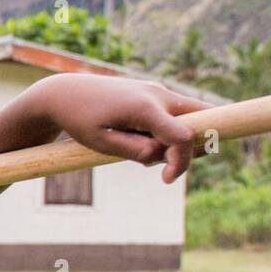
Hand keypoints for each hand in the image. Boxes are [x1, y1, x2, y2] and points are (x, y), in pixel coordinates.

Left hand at [31, 73, 211, 183]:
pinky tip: (141, 141)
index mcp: (145, 107)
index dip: (182, 162)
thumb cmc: (80, 119)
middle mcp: (158, 94)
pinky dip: (169, 133)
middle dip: (197, 146)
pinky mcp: (154, 95)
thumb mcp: (102, 143)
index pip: (183, 136)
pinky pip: (176, 116)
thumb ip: (135, 151)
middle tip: (166, 165)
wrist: (65, 93)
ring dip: (179, 140)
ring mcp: (159, 92)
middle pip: (205, 116)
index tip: (165, 179)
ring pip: (192, 117)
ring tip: (140, 149)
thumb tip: (162, 155)